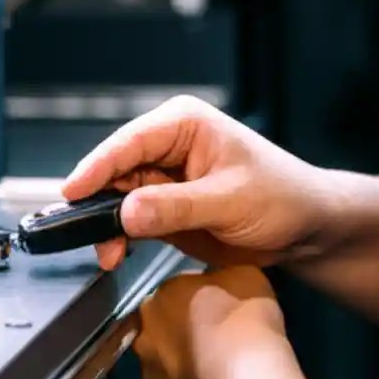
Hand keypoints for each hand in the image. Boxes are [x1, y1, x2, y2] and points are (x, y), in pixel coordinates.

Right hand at [63, 95, 334, 269]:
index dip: (97, 167)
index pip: (128, 142)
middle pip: (115, 170)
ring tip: (109, 253)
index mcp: (184, 124)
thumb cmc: (283, 197)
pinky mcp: (165, 206)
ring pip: (117, 198)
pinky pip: (130, 219)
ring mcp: (164, 177)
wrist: (306, 227)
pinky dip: (120, 237)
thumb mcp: (230, 201)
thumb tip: (127, 211)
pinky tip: (117, 253)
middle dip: (99, 203)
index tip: (72, 192)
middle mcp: (168, 146)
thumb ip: (176, 207)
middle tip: (90, 234)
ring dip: (107, 226)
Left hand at [132, 266, 288, 378]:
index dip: (198, 300)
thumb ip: (222, 278)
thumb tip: (219, 286)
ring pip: (169, 366)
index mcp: (157, 298)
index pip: (175, 293)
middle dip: (185, 333)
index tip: (220, 307)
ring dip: (188, 365)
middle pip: (164, 330)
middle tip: (217, 338)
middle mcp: (145, 337)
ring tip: (221, 369)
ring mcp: (152, 377)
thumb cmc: (242, 316)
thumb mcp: (242, 273)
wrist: (244, 377)